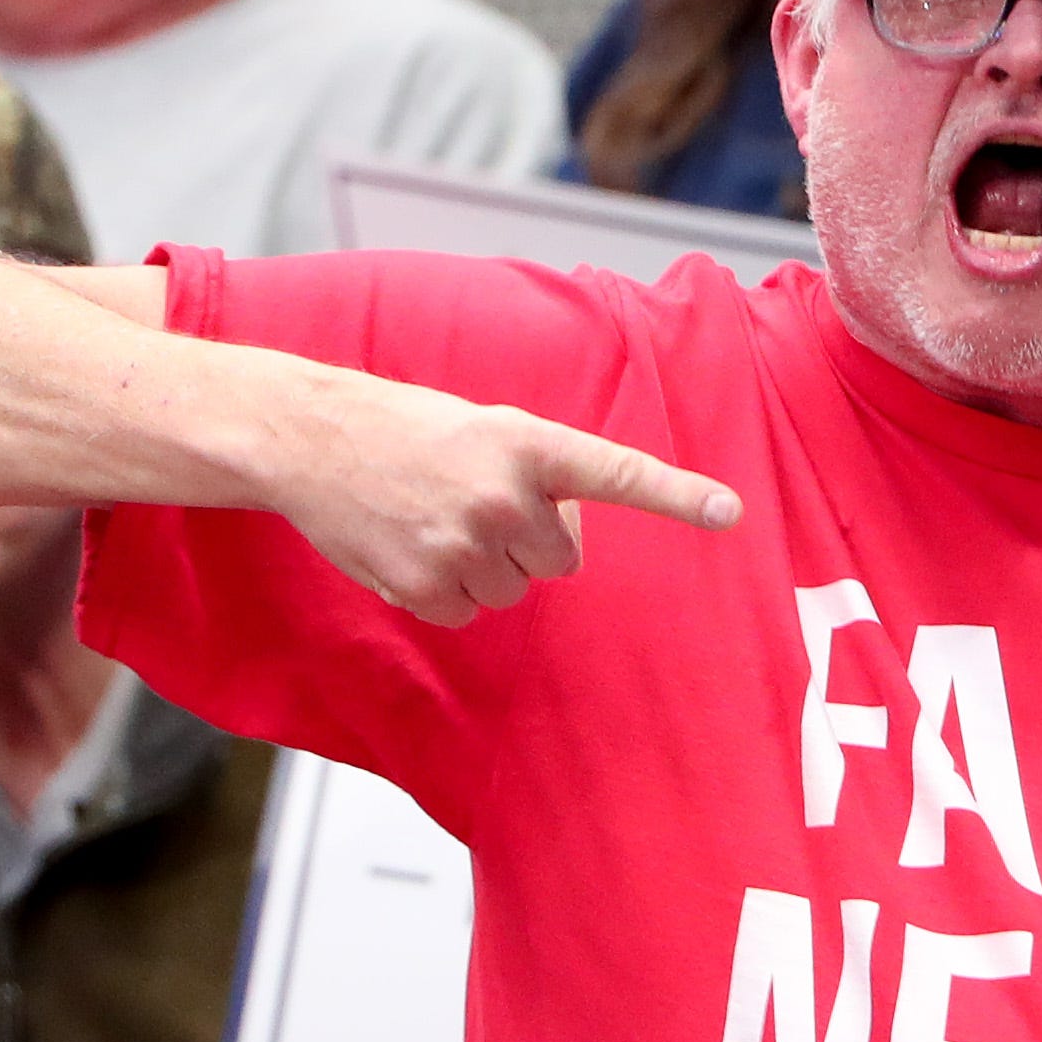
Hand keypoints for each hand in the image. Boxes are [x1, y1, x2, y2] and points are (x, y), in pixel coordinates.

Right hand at [281, 375, 744, 628]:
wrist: (312, 438)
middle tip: (474, 501)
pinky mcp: (429, 587)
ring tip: (436, 519)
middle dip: (527, 539)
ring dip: (486, 565)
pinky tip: (413, 547)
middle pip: (561, 558)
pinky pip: (470, 613)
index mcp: (526, 444)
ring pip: (515, 589)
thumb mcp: (486, 428)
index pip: (617, 473)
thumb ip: (539, 475)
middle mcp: (504, 496)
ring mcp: (465, 545)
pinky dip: (447, 590)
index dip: (677, 495)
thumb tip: (564, 540)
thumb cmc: (406, 429)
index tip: (728, 514)